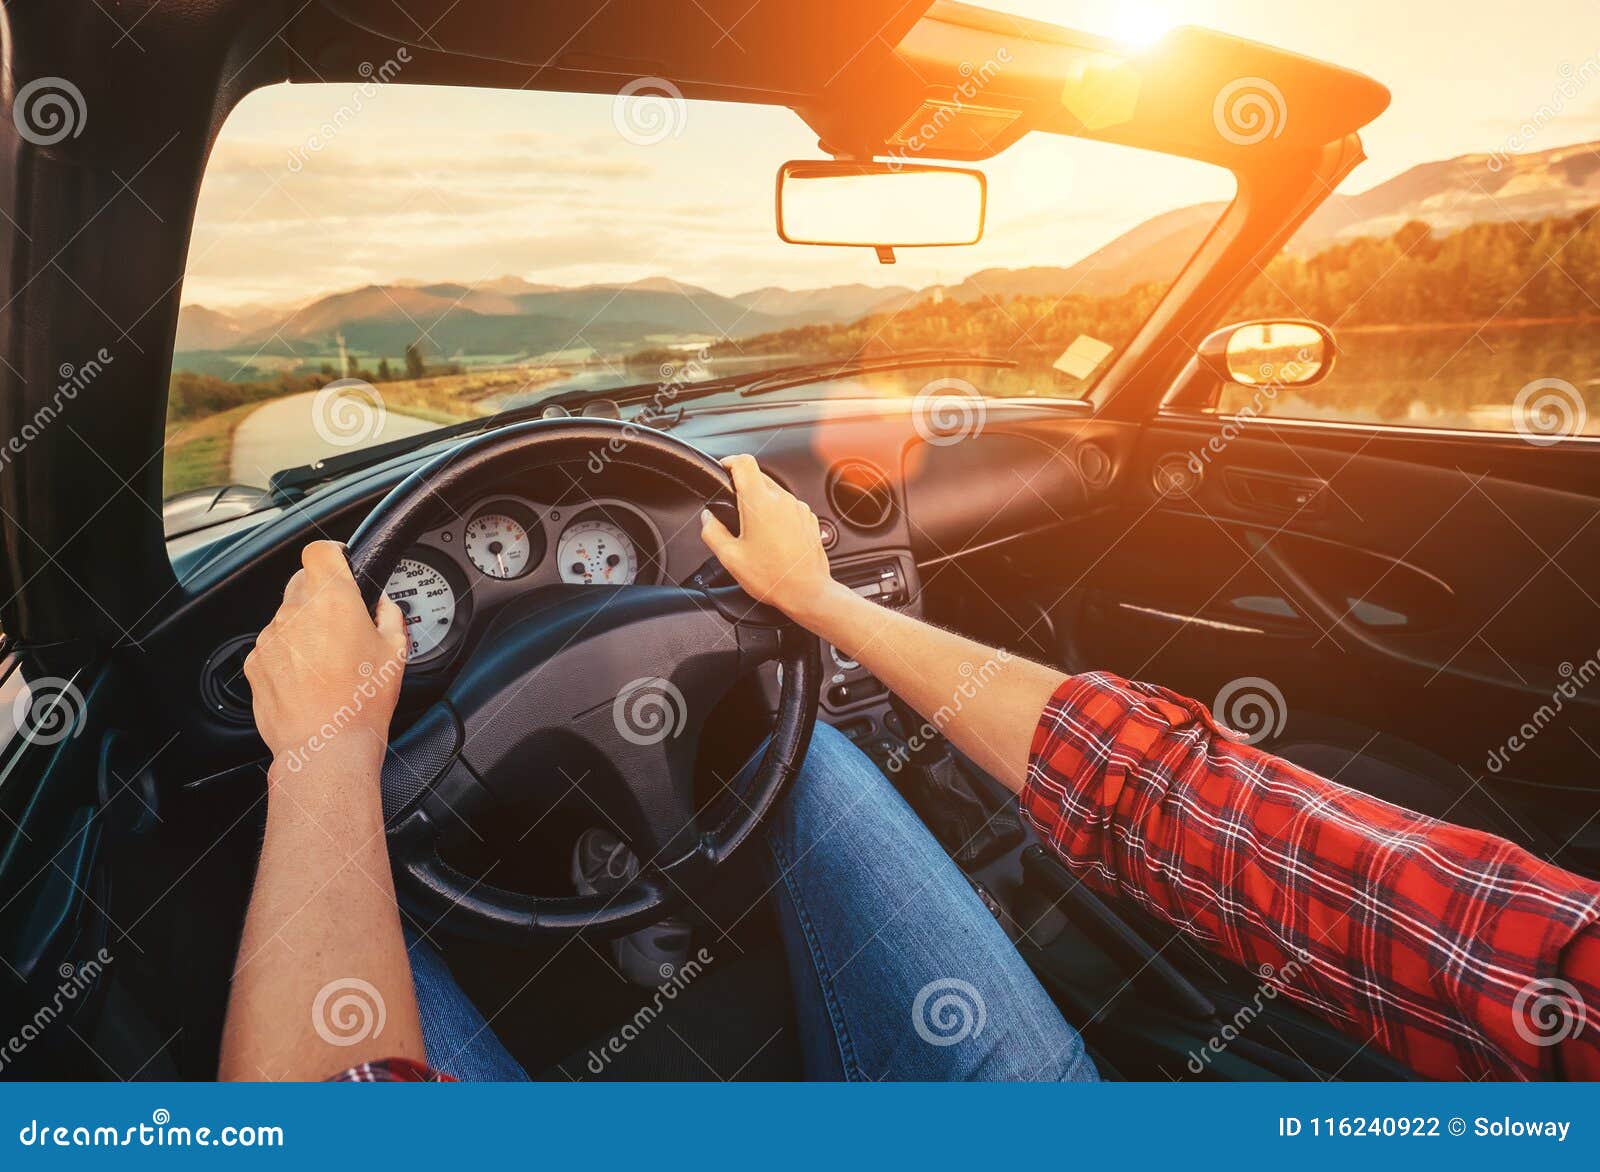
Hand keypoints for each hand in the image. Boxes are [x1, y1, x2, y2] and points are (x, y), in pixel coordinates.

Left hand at [245, 541, 407, 777]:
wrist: (326, 746)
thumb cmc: (361, 704)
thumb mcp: (396, 653)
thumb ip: (389, 616)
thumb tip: (384, 605)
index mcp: (334, 600)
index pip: (320, 551)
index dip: (332, 554)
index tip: (340, 562)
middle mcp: (296, 612)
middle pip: (302, 582)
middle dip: (321, 595)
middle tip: (342, 623)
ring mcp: (271, 637)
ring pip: (287, 616)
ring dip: (304, 628)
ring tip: (327, 661)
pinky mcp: (256, 662)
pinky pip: (272, 645)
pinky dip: (288, 654)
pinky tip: (309, 678)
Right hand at [700, 454, 843, 622]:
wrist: (807, 593)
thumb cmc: (773, 578)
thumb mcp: (730, 558)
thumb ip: (712, 532)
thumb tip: (707, 518)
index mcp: (760, 503)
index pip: (744, 462)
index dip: (729, 461)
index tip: (723, 470)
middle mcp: (783, 500)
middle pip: (759, 476)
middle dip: (743, 487)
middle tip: (734, 511)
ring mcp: (799, 508)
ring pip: (774, 492)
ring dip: (761, 502)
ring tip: (754, 531)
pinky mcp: (809, 518)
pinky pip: (788, 506)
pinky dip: (777, 514)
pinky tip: (772, 537)